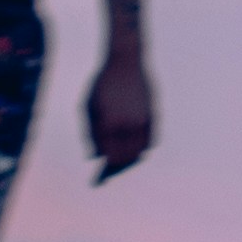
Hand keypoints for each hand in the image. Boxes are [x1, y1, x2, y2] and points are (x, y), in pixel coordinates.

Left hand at [85, 48, 156, 181]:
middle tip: (108, 172)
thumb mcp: (88, 107)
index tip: (99, 180)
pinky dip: (142, 149)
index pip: (109, 158)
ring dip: (130, 160)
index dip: (104, 171)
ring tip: (120, 162)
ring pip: (139, 153)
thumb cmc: (102, 84)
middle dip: (116, 169)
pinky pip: (150, 141)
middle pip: (125, 159)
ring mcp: (142, 121)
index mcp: (108, 123)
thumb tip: (94, 156)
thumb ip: (90, 134)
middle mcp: (127, 125)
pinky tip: (133, 149)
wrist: (125, 61)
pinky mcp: (152, 116)